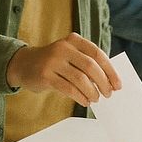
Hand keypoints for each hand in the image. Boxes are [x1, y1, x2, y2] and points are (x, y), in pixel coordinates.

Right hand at [5, 32, 121, 106]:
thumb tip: (109, 81)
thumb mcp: (69, 55)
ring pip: (80, 79)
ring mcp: (53, 61)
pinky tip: (84, 101)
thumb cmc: (54, 62)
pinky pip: (68, 88)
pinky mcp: (45, 75)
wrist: (24, 64)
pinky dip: (79, 97)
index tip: (118, 84)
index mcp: (73, 40)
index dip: (110, 70)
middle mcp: (63, 47)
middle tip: (108, 94)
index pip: (97, 53)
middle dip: (103, 82)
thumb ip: (86, 63)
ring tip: (95, 99)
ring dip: (91, 92)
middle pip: (90, 66)